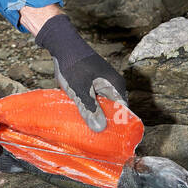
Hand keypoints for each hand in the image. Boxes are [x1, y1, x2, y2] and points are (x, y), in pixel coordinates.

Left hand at [34, 14, 126, 131]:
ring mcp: (103, 84)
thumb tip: (101, 129)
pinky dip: (88, 108)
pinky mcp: (93, 84)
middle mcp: (113, 86)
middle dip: (105, 124)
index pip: (124, 112)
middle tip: (97, 141)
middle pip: (113, 111)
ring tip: (87, 133)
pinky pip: (94, 100)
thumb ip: (90, 109)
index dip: (119, 127)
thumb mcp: (80, 91)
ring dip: (95, 116)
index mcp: (116, 86)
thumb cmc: (73, 66)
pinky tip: (80, 118)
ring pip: (102, 106)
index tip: (112, 142)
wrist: (63, 45)